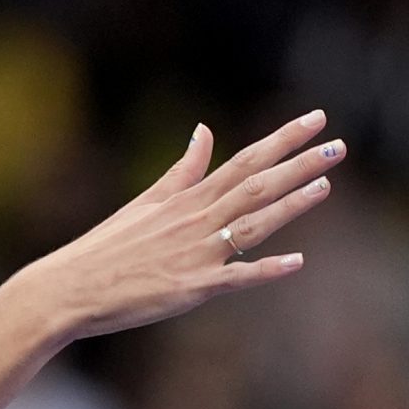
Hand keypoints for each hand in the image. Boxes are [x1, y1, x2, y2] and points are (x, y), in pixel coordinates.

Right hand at [14, 111, 344, 342]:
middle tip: (339, 147)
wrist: (68, 289)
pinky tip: (296, 262)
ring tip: (325, 186)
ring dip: (292, 205)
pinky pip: (235, 277)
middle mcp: (196, 221)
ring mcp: (195, 254)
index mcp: (186, 199)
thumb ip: (182, 170)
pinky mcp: (190, 289)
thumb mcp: (144, 201)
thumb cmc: (104, 249)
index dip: (283, 139)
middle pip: (257, 185)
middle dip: (300, 164)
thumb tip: (204, 131)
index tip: (316, 120)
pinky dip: (266, 270)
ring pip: (253, 224)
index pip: (244, 160)